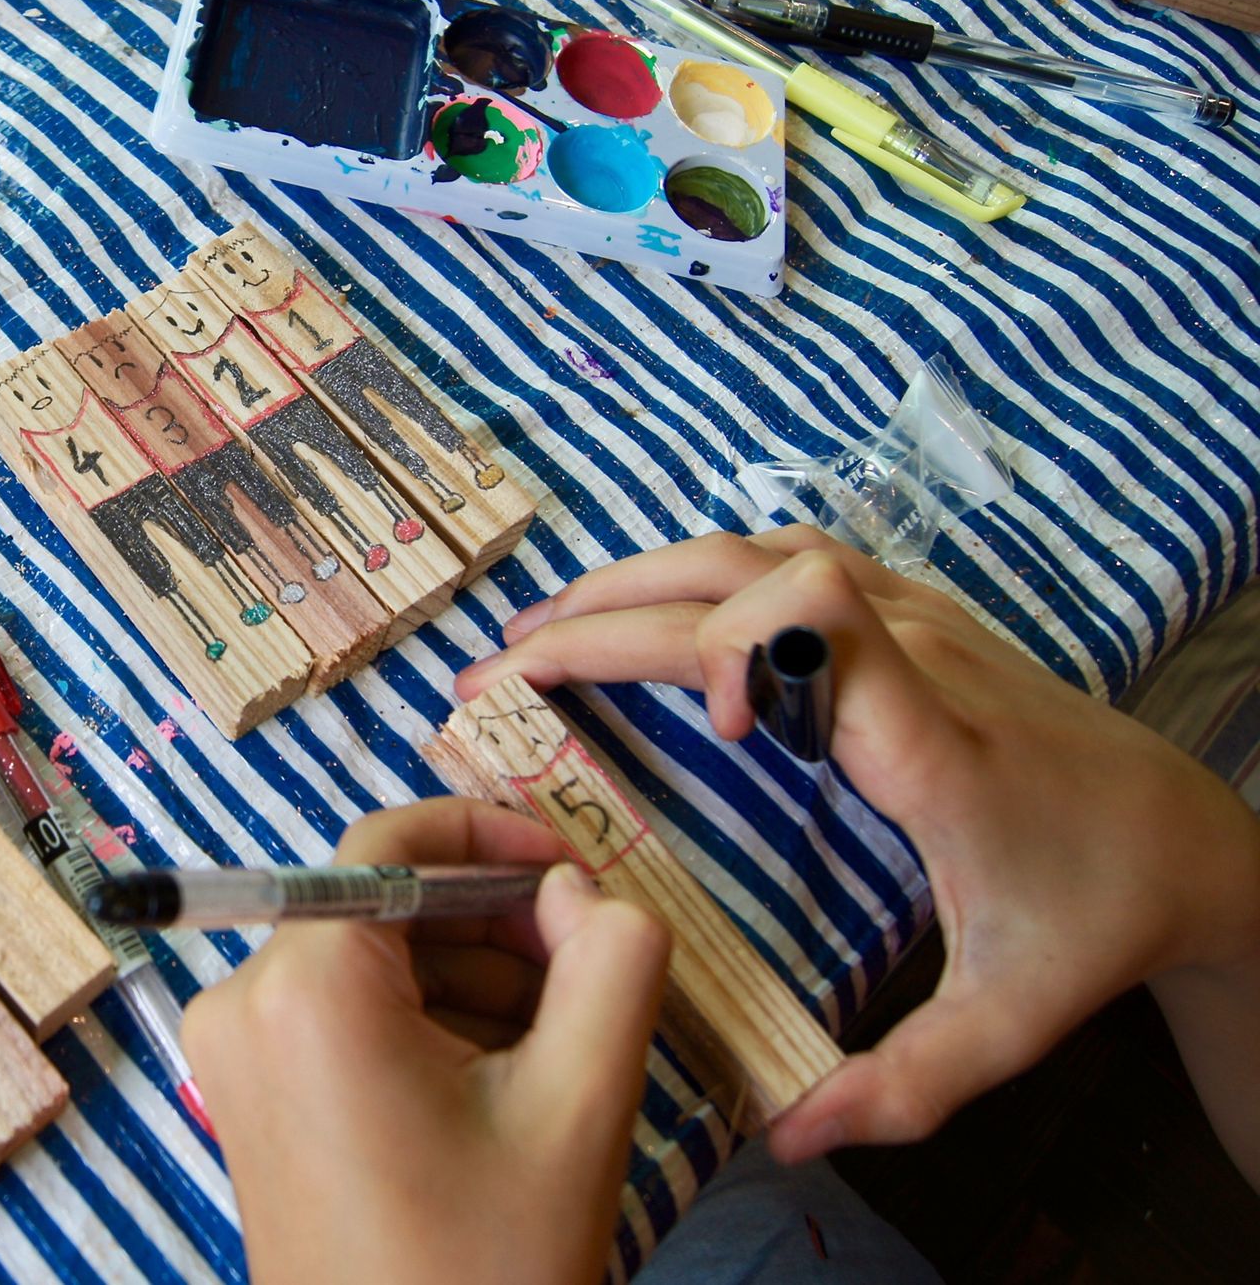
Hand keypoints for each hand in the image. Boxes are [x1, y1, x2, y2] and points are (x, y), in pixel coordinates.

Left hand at [181, 799, 669, 1284]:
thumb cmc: (485, 1263)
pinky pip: (343, 1016)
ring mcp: (234, 1051)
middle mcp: (243, 999)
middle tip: (590, 982)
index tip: (577, 875)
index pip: (395, 842)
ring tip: (553, 1059)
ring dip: (470, 983)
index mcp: (307, 984)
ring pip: (372, 961)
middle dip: (495, 929)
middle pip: (385, 903)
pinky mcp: (246, 1094)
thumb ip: (611, 961)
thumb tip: (582, 889)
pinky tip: (496, 1091)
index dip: (495, 841)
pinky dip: (423, 1026)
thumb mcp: (581, 1103)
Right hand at [455, 527, 1259, 1168]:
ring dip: (632, 578)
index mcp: (927, 738)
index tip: (713, 724)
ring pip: (751, 546)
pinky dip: (687, 574)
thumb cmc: (1090, 919)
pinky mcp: (908, 611)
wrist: (1186, 836)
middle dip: (605, 616)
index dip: (742, 643)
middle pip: (742, 576)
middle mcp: (913, 653)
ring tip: (538, 633)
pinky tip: (639, 613)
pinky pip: (780, 554)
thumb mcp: (1009, 1021)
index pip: (823, 620)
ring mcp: (911, 616)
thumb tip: (788, 1136)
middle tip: (496, 674)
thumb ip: (904, 1085)